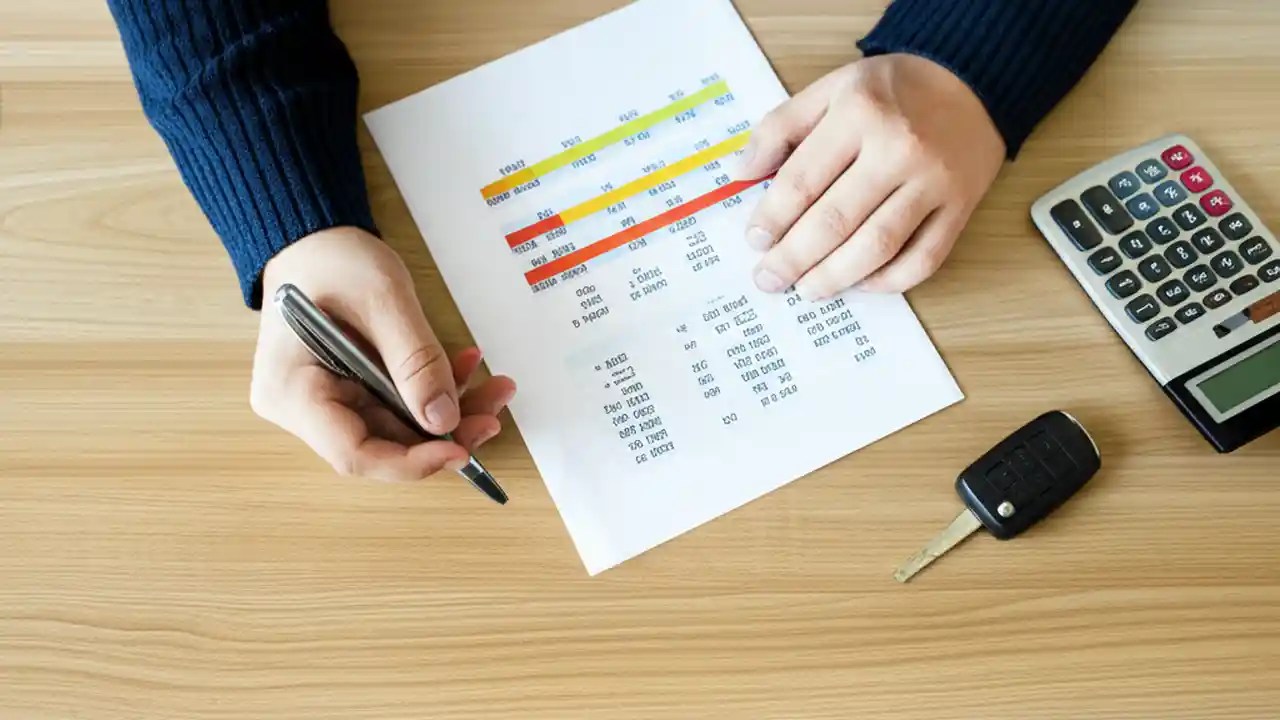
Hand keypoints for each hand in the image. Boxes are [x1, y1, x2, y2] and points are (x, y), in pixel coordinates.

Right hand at [250, 227, 515, 481]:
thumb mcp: (380, 299)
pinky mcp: (352, 391)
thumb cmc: (331, 259)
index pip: (353, 453)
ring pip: (399, 429)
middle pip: (382, 445)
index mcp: (291, 392)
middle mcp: (304, 409)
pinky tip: (466, 368)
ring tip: (495, 388)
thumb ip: (414, 360)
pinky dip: (436, 391)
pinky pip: (399, 405)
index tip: (458, 450)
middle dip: (444, 433)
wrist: (315, 240)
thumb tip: (444, 420)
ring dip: (450, 412)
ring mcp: (329, 402)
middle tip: (493, 413)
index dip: (410, 462)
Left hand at [736, 53, 1005, 298]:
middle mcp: (899, 148)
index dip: (772, 217)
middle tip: (769, 278)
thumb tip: (742, 173)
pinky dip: (889, 281)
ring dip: (835, 277)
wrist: (973, 82)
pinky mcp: (961, 207)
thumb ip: (781, 126)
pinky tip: (860, 284)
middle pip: (836, 220)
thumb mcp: (831, 88)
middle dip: (794, 258)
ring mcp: (934, 181)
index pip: (802, 180)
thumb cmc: (892, 91)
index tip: (755, 240)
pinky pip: (924, 259)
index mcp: (859, 112)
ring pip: (878, 246)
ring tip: (807, 290)